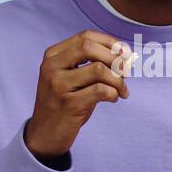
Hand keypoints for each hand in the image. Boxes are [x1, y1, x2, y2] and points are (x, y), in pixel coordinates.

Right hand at [25, 29, 131, 159]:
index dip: (110, 42)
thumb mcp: (71, 78)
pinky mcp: (68, 104)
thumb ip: (91, 63)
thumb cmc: (64, 103)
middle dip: (114, 57)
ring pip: (98, 69)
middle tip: (126, 71)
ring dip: (118, 80)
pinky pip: (100, 91)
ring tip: (122, 90)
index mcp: (53, 56)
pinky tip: (113, 99)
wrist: (45, 135)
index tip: (125, 53)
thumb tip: (125, 55)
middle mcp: (52, 67)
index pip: (85, 37)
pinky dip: (114, 93)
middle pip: (89, 48)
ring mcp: (58, 85)